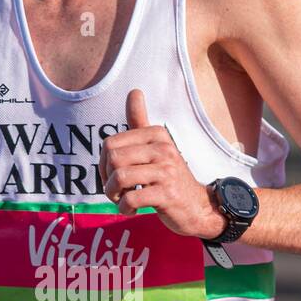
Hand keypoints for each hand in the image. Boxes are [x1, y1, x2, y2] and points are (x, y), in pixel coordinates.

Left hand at [99, 89, 226, 238]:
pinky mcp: (167, 194)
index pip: (110, 143)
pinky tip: (131, 209)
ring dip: (113, 195)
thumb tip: (134, 91)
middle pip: (113, 159)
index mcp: (156, 134)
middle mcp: (163, 148)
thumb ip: (141, 121)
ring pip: (120, 178)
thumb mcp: (156, 146)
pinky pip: (131, 198)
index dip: (103, 164)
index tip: (113, 176)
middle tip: (116, 191)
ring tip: (121, 200)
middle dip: (106, 180)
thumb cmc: (168, 176)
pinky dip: (125, 208)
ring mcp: (167, 171)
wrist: (197, 206)